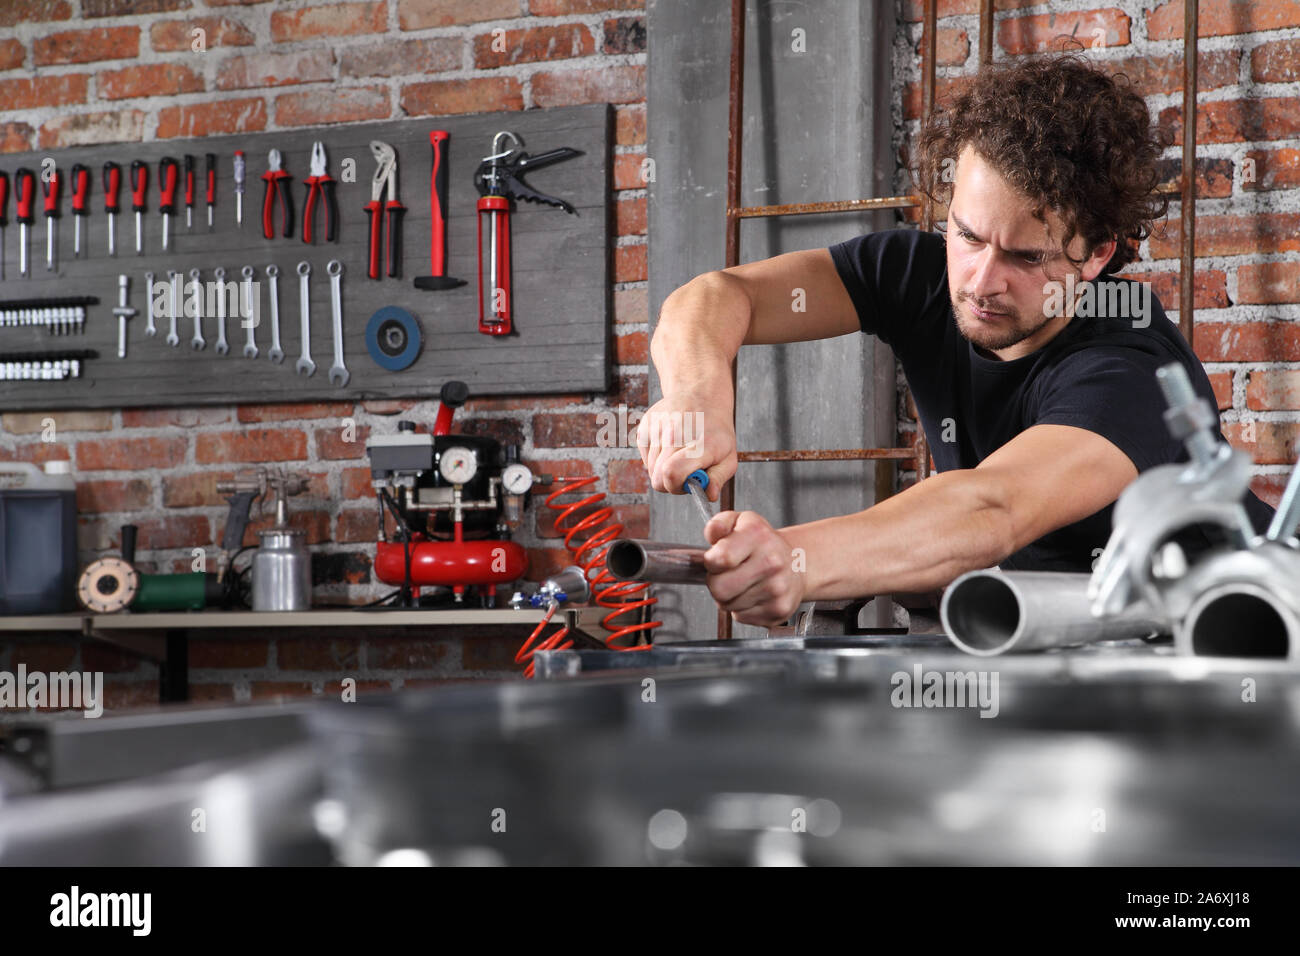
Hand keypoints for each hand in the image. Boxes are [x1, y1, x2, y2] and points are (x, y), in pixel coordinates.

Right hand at [636, 395, 735, 501]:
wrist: (701, 396)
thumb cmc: (716, 432)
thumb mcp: (728, 456)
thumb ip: (719, 478)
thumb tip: (709, 495)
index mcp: (699, 443)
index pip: (672, 473)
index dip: (676, 487)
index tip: (688, 483)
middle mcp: (675, 432)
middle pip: (658, 478)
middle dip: (670, 483)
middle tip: (685, 473)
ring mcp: (658, 427)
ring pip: (650, 469)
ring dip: (663, 470)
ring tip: (680, 455)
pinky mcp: (645, 425)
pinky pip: (645, 457)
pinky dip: (656, 458)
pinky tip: (670, 446)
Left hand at [701, 510, 804, 627]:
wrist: (798, 563)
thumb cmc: (764, 544)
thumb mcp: (740, 522)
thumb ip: (718, 524)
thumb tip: (712, 533)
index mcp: (758, 536)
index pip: (720, 559)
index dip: (711, 562)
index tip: (717, 559)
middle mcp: (772, 561)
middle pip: (719, 589)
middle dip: (716, 583)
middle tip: (727, 574)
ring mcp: (777, 588)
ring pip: (727, 605)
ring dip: (729, 597)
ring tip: (743, 583)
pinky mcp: (779, 610)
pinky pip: (741, 617)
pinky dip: (742, 608)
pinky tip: (754, 594)